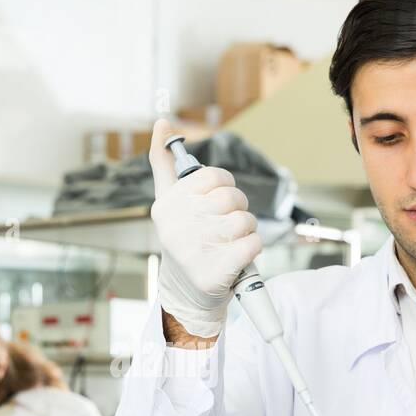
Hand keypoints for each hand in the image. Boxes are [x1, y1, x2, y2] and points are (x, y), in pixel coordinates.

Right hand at [147, 118, 262, 338]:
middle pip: (232, 198)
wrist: (187, 293)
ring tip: (230, 243)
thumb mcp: (169, 202)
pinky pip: (253, 243)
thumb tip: (161, 122)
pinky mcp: (214, 272)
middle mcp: (177, 227)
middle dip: (237, 210)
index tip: (218, 201)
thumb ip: (164, 162)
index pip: (214, 177)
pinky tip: (239, 257)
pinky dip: (253, 249)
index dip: (226, 188)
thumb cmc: (184, 240)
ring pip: (245, 220)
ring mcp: (195, 251)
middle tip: (226, 226)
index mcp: (167, 205)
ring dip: (245, 232)